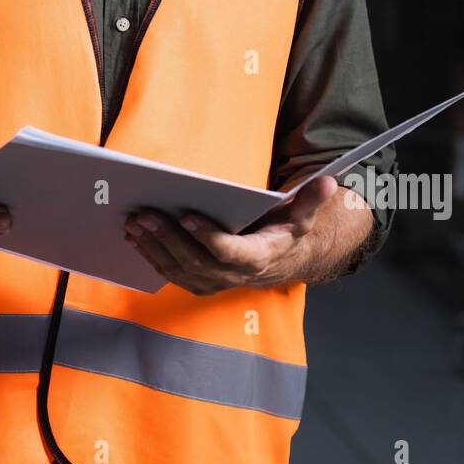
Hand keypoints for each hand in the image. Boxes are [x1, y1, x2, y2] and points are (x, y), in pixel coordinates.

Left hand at [124, 174, 338, 294]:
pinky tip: (134, 238)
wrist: (280, 263)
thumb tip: (329, 181)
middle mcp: (233, 276)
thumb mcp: (303, 216)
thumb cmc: (286, 233)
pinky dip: (151, 257)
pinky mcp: (199, 283)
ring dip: (153, 248)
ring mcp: (214, 282)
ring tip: (133, 223)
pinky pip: (171, 273)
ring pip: (179, 270)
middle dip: (167, 238)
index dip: (207, 236)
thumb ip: (311, 199)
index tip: (186, 215)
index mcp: (257, 257)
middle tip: (144, 214)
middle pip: (195, 260)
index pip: (229, 251)